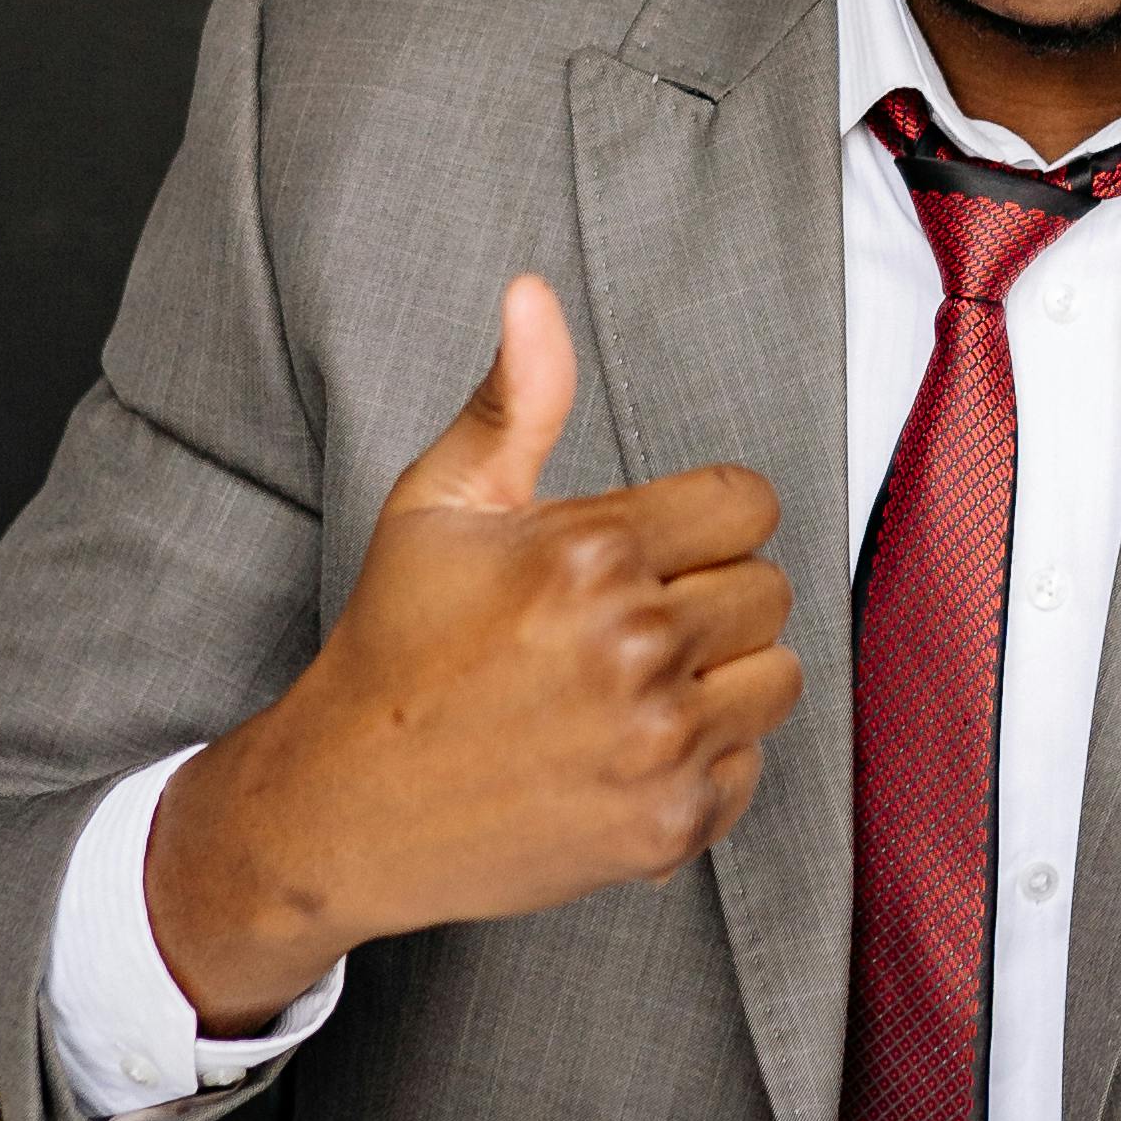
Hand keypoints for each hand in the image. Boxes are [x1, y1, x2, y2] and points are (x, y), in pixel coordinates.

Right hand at [142, 277, 803, 1032]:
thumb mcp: (437, 506)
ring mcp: (657, 741)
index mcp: (591, 552)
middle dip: (708, 598)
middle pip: (769, 591)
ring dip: (722, 681)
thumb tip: (534, 295)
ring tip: (635, 688)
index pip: (748, 505)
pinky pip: (750, 769)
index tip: (655, 551)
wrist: (345, 805)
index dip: (702, 523)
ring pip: (775, 680)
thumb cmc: (394, 645)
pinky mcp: (667, 825)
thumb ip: (513, 402)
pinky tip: (626, 755)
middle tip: (625, 626)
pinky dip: (703, 766)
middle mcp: (635, 645)